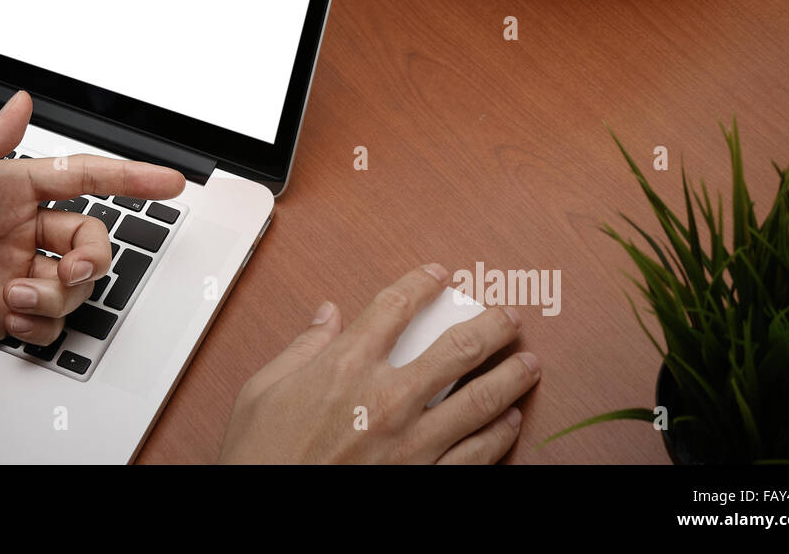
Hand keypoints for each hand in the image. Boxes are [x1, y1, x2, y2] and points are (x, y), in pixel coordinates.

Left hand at [0, 91, 184, 355]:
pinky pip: (52, 318)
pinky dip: (41, 323)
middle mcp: (20, 228)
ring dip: (58, 294)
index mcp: (11, 188)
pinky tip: (11, 316)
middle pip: (92, 237)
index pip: (83, 176)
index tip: (168, 181)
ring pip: (77, 282)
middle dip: (92, 256)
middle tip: (69, 268)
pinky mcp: (6, 310)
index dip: (131, 177)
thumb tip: (21, 102)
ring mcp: (16, 270)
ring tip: (17, 297)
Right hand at [218, 264, 539, 462]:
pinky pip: (475, 455)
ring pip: (480, 401)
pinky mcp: (422, 478)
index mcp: (345, 366)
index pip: (396, 306)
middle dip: (491, 326)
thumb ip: (301, 347)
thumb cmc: (259, 456)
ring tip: (529, 363)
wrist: (267, 512)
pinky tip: (509, 422)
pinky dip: (498, 436)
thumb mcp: (264, 389)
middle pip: (458, 348)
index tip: (438, 275)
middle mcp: (386, 399)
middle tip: (509, 317)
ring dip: (510, 378)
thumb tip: (324, 316)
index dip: (422, 283)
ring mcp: (410, 443)